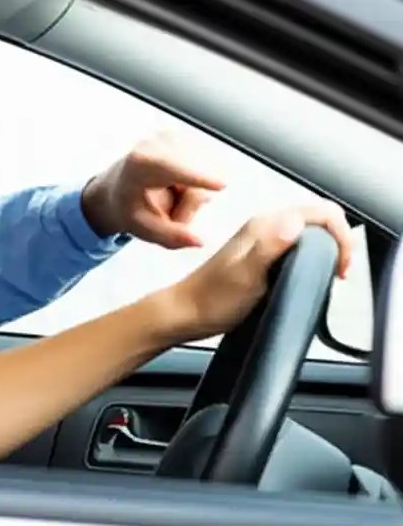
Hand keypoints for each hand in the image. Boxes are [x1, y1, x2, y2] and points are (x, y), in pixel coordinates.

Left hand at [81, 132, 225, 248]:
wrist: (117, 186)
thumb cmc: (127, 207)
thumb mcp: (141, 228)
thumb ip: (169, 236)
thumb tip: (199, 242)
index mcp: (139, 163)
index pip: (175, 171)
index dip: (199, 179)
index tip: (222, 185)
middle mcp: (158, 143)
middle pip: (196, 186)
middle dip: (188, 208)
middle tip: (167, 216)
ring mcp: (174, 137)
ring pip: (206, 179)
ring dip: (193, 196)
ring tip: (169, 197)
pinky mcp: (186, 138)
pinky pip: (206, 170)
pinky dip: (196, 183)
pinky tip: (176, 185)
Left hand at [156, 200, 353, 342]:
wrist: (185, 313)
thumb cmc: (211, 300)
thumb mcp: (246, 275)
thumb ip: (270, 247)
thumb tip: (295, 224)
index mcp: (265, 225)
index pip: (321, 212)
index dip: (341, 236)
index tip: (340, 265)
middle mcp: (265, 227)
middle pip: (320, 219)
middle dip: (339, 242)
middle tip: (338, 272)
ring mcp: (264, 240)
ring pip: (311, 232)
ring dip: (328, 250)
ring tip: (329, 275)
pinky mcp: (262, 255)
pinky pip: (299, 246)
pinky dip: (313, 258)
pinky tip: (309, 276)